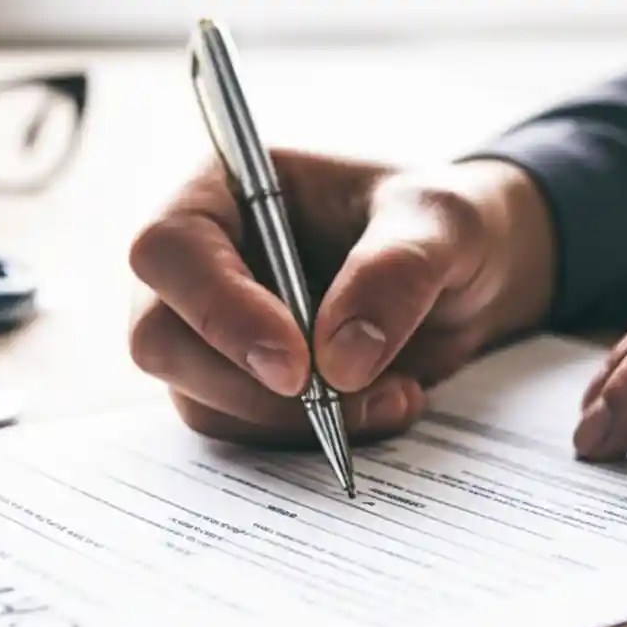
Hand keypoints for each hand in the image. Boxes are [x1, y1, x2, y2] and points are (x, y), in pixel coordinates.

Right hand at [129, 150, 554, 445]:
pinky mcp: (239, 385)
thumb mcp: (442, 220)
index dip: (218, 311)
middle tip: (344, 397)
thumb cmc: (439, 219)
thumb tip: (340, 361)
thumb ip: (396, 271)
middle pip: (161, 340)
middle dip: (253, 387)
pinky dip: (310, 438)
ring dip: (292, 422)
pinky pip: (244, 431)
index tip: (296, 366)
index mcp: (223, 188)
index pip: (169, 249)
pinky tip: (384, 406)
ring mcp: (212, 330)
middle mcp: (200, 261)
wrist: (465, 274)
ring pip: (201, 400)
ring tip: (394, 395)